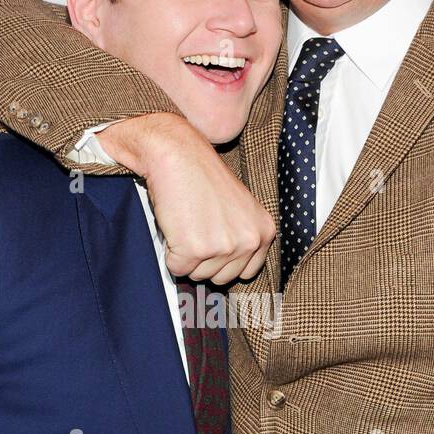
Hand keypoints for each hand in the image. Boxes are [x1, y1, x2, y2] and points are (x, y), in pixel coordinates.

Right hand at [99, 113, 274, 285]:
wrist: (178, 155)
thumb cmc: (203, 178)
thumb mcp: (241, 207)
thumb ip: (243, 237)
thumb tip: (232, 271)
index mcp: (264, 232)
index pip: (246, 273)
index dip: (224, 260)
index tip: (213, 239)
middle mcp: (248, 241)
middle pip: (221, 278)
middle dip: (205, 259)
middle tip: (197, 226)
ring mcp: (223, 247)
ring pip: (198, 275)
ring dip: (186, 255)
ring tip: (188, 223)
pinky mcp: (194, 250)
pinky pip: (176, 269)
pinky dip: (170, 252)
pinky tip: (176, 226)